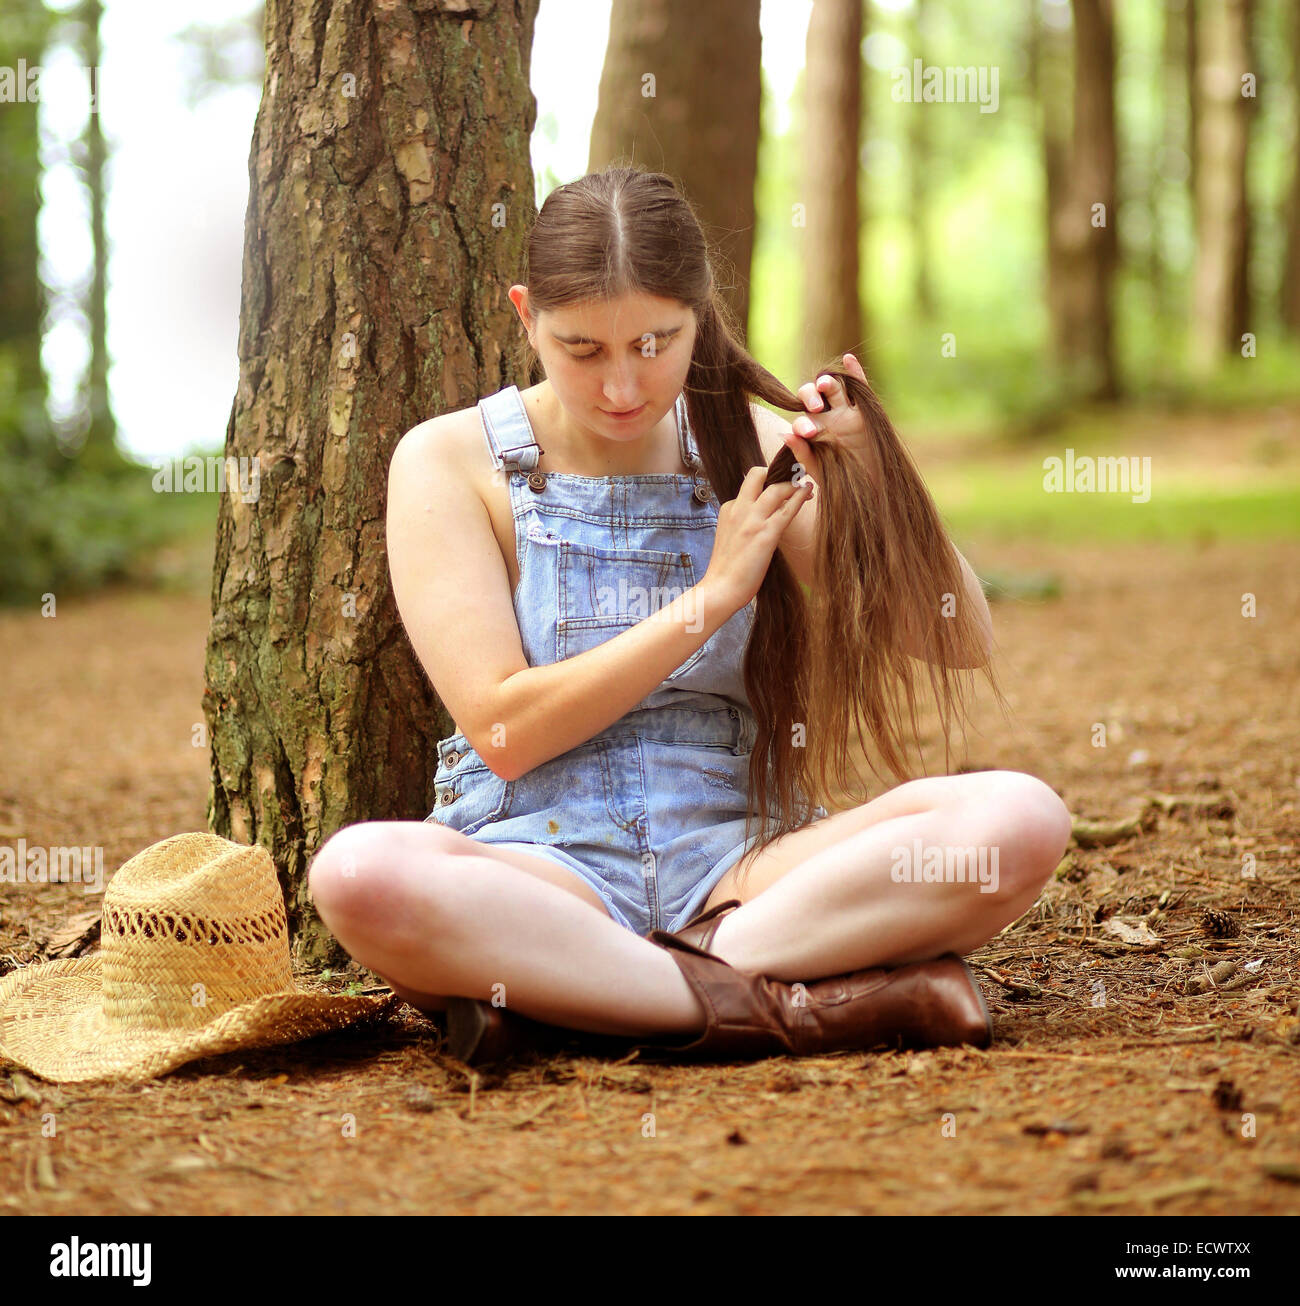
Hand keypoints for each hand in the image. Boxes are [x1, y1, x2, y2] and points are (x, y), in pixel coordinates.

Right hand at [702, 465, 814, 610]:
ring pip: (776, 488)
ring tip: (806, 485)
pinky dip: (800, 497)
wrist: (720, 588)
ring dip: (793, 483)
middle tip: (794, 475)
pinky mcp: (766, 534)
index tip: (779, 485)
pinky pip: (787, 509)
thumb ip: (742, 523)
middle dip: (777, 471)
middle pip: (757, 474)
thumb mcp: (729, 537)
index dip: (766, 482)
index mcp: (729, 509)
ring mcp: (753, 520)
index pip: (749, 486)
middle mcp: (739, 509)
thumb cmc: (726, 570)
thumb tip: (760, 521)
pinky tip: (809, 493)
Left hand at [782, 352, 877, 485]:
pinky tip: (848, 359)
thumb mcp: (819, 470)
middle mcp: (828, 419)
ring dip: (827, 383)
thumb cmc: (841, 482)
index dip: (802, 423)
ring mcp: (847, 413)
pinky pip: (860, 387)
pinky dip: (854, 372)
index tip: (807, 432)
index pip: (802, 419)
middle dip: (810, 398)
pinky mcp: (866, 411)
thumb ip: (802, 453)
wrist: (869, 489)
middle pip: (814, 397)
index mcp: (814, 433)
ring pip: (834, 389)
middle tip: (815, 408)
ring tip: (824, 385)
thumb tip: (784, 434)